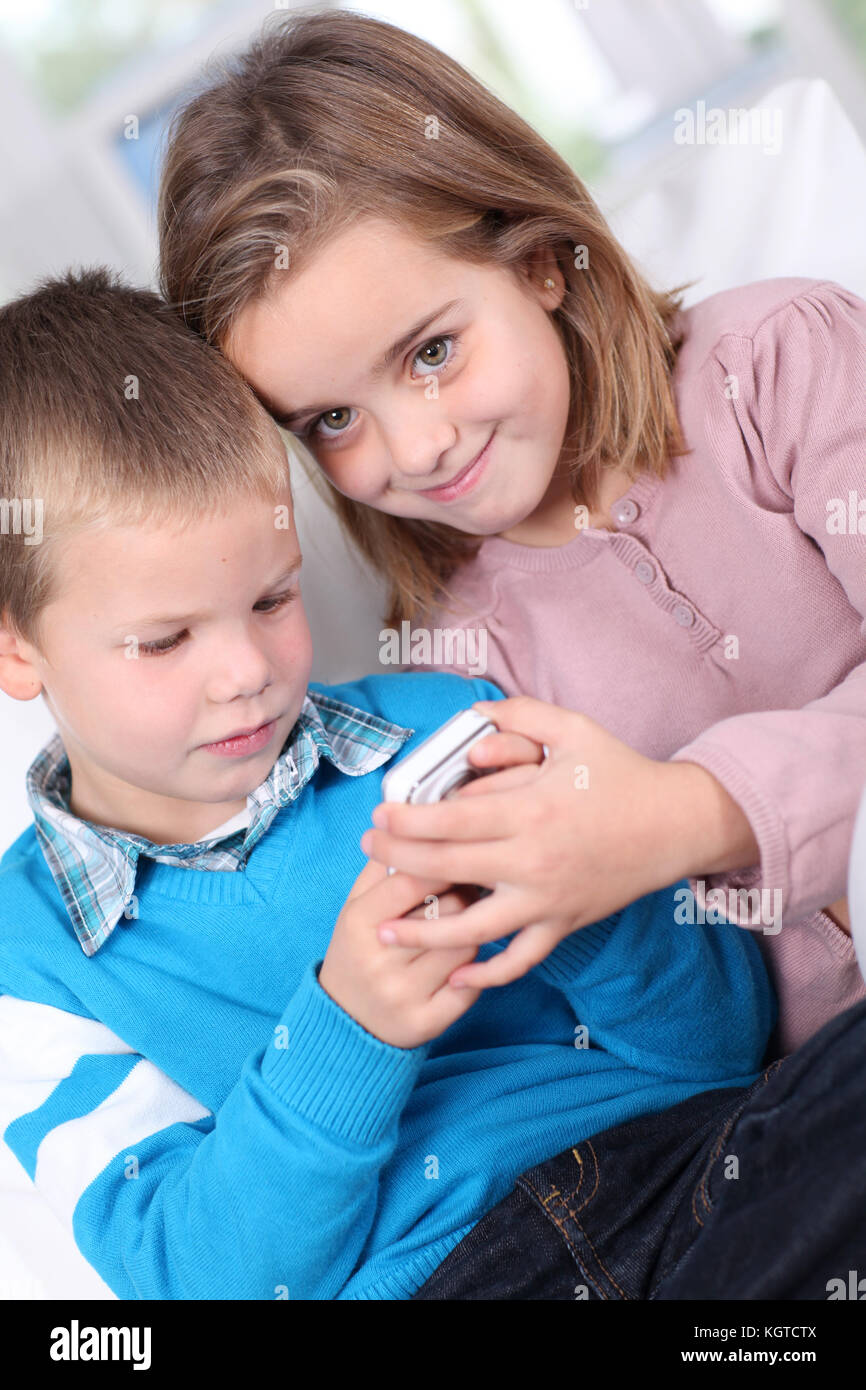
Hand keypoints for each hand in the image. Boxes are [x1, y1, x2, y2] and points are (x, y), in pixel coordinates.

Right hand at [317, 859, 482, 1048]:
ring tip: (466, 924)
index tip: (459, 851)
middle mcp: (378, 961)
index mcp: (358, 924)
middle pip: (446, 911)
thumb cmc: (358, 951)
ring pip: (465, 947)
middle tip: (471, 886)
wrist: (345, 1021)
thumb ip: (382, 866)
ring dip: (471, 931)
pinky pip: (471, 987)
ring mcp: (402, 995)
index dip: (441, 861)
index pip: (411, 880)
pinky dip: (475, 972)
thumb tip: (412, 820)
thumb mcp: (356, 906)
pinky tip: (466, 962)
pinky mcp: (426, 1024)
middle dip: (464, 894)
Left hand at [361, 696, 759, 989]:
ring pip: (474, 927)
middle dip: (399, 861)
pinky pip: (521, 959)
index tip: (378, 816)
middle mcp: (534, 860)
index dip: (406, 820)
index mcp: (531, 810)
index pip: (451, 820)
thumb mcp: (573, 728)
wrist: (676, 824)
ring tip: (384, 929)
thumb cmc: (621, 774)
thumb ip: (519, 715)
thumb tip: (471, 715)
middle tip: (368, 850)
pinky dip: (487, 973)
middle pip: (448, 868)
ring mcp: (548, 899)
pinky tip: (455, 975)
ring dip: (423, 931)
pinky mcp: (564, 923)